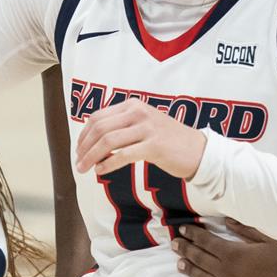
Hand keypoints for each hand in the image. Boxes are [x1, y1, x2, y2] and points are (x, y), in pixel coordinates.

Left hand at [73, 98, 205, 178]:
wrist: (198, 150)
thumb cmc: (168, 141)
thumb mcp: (143, 125)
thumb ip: (121, 127)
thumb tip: (92, 141)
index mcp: (133, 105)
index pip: (98, 117)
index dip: (83, 135)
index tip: (78, 150)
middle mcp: (139, 112)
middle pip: (100, 129)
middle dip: (84, 148)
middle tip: (78, 163)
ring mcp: (147, 127)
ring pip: (108, 141)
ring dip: (91, 157)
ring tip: (84, 169)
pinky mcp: (154, 145)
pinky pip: (123, 155)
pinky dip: (108, 164)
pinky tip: (100, 171)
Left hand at [171, 222, 276, 276]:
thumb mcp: (270, 240)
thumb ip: (246, 230)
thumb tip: (226, 221)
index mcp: (233, 254)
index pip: (206, 242)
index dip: (193, 235)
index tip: (183, 230)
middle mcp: (226, 273)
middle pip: (200, 259)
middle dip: (185, 250)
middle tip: (175, 244)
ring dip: (189, 271)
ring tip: (180, 265)